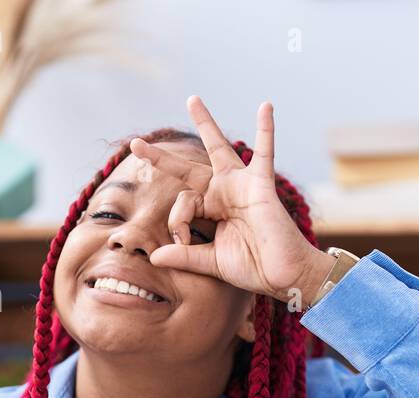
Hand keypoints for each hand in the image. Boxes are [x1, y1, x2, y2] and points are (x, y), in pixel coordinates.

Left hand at [129, 95, 333, 303]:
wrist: (282, 275)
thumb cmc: (252, 267)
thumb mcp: (210, 262)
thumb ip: (184, 255)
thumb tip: (153, 257)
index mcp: (212, 209)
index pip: (182, 204)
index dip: (177, 223)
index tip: (183, 241)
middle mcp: (224, 192)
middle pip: (188, 170)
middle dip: (162, 158)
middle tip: (136, 145)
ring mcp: (242, 186)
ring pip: (219, 149)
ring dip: (206, 124)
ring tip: (192, 100)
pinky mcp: (262, 186)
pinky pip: (265, 153)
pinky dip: (267, 130)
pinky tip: (266, 106)